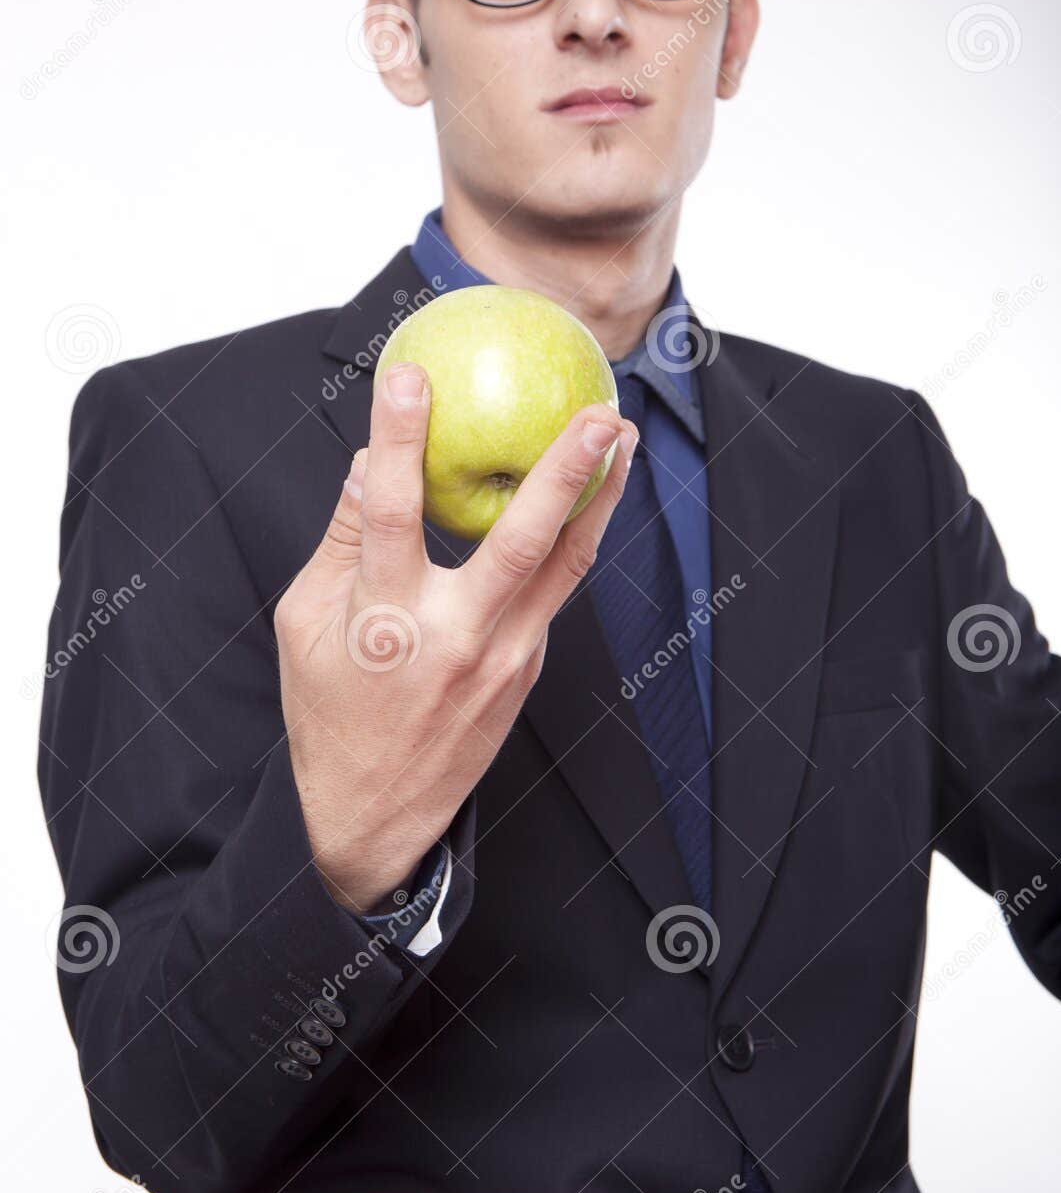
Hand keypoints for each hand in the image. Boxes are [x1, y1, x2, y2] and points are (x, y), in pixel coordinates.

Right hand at [273, 358, 636, 912]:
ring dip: (600, 500)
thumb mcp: (305, 627)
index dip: (399, 439)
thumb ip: (341, 544)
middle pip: (521, 542)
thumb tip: (370, 465)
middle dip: (566, 471)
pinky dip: (572, 543)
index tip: (411, 373)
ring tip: (623, 442)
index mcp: (382, 621)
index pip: (391, 513)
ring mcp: (502, 658)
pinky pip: (551, 596)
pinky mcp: (527, 671)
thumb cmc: (331, 712)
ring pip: (565, 568)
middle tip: (600, 413)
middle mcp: (454, 637)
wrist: (377, 818)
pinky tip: (584, 502)